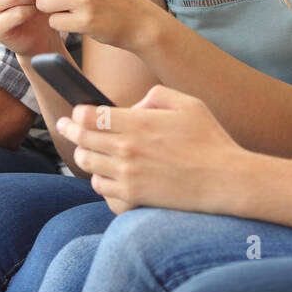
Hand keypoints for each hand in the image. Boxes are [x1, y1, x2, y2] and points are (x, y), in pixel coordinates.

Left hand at [56, 85, 247, 215]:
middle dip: (70, 130)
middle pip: (81, 139)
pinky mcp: (133, 197)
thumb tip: (134, 107)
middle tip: (66, 127)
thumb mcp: (187, 103)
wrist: (225, 180)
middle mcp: (126, 149)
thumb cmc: (209, 140)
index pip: (88, 115)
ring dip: (85, 155)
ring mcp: (127, 176)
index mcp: (137, 123)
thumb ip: (155, 95)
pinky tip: (104, 174)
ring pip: (87, 164)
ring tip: (87, 149)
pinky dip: (99, 180)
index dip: (78, 112)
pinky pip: (101, 189)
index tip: (78, 111)